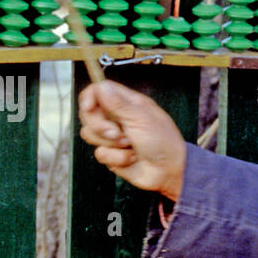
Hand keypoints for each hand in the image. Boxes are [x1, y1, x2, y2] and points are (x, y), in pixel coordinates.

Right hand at [77, 80, 187, 200]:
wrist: (169, 171)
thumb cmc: (163, 142)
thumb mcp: (142, 119)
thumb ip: (119, 104)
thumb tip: (101, 86)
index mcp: (127, 103)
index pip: (98, 91)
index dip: (90, 97)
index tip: (89, 107)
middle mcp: (117, 117)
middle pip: (88, 113)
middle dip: (99, 125)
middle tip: (117, 133)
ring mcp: (112, 136)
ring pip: (89, 134)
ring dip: (111, 143)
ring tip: (130, 145)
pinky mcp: (111, 154)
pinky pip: (100, 154)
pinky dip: (117, 158)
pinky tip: (132, 158)